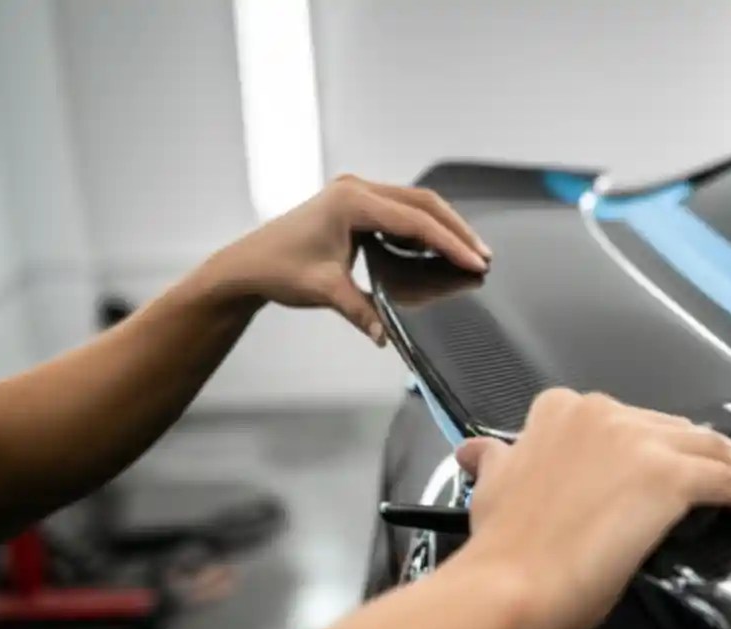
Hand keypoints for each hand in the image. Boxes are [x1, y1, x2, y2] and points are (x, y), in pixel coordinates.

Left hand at [206, 174, 490, 344]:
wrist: (247, 264)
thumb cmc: (277, 269)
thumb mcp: (323, 291)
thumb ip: (360, 310)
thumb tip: (386, 336)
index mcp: (350, 202)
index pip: (414, 221)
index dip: (449, 242)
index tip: (475, 262)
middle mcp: (356, 190)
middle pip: (423, 203)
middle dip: (456, 229)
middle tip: (483, 255)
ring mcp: (355, 194)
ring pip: (415, 203)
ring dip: (443, 226)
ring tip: (469, 251)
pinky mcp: (355, 205)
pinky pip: (400, 210)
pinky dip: (424, 228)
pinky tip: (438, 247)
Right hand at [453, 389, 730, 628]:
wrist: (511, 581)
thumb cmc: (504, 544)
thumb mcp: (494, 486)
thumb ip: (498, 461)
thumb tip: (474, 451)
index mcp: (558, 410)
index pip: (619, 419)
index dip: (645, 438)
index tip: (659, 456)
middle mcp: (601, 413)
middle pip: (667, 428)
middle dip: (694, 448)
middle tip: (720, 469)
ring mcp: (638, 442)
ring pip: (704, 447)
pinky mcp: (670, 477)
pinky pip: (722, 478)